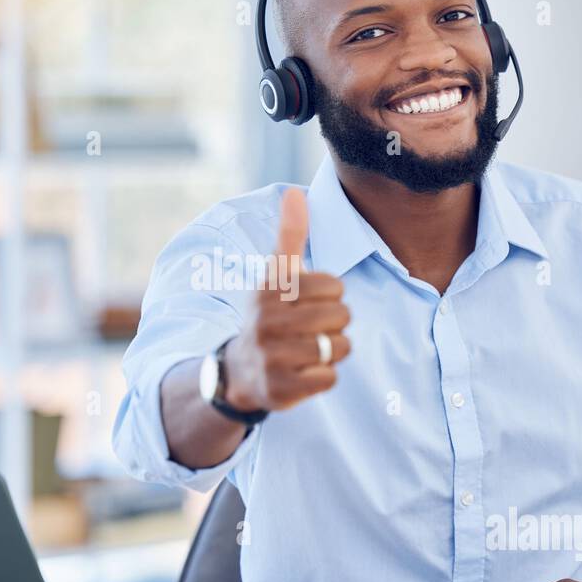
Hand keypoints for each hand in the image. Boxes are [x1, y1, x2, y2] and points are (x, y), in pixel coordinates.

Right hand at [223, 188, 351, 411]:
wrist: (239, 371)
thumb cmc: (270, 315)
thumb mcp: (276, 275)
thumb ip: (290, 235)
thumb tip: (295, 192)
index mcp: (271, 289)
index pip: (335, 285)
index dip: (330, 295)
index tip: (307, 303)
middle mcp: (267, 321)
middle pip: (342, 317)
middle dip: (334, 325)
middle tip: (310, 330)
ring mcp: (271, 357)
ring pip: (339, 348)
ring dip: (331, 351)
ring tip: (307, 350)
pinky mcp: (280, 389)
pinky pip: (329, 379)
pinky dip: (322, 377)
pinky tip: (302, 372)